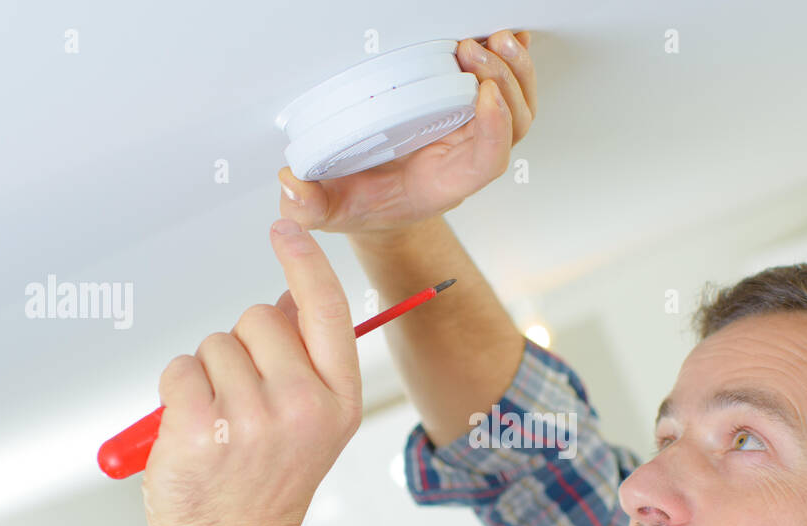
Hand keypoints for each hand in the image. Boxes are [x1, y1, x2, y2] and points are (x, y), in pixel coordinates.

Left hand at [141, 220, 360, 525]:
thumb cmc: (268, 483)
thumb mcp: (312, 422)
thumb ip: (306, 360)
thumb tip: (290, 294)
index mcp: (338, 400)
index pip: (327, 309)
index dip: (305, 260)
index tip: (286, 226)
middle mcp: (301, 405)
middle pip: (258, 318)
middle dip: (243, 345)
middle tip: (244, 402)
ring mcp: (250, 418)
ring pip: (214, 345)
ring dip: (207, 375)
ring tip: (218, 425)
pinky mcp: (198, 427)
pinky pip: (178, 369)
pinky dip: (176, 392)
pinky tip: (192, 431)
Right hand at [276, 30, 536, 234]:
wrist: (370, 202)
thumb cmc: (358, 205)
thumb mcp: (327, 209)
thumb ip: (309, 205)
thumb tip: (291, 185)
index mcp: (444, 183)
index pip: (487, 160)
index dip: (494, 128)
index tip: (485, 93)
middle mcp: (466, 158)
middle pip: (512, 124)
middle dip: (504, 82)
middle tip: (475, 48)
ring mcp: (471, 134)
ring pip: (515, 104)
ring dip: (512, 67)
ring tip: (492, 36)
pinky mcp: (467, 112)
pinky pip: (503, 87)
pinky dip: (509, 62)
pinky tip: (503, 36)